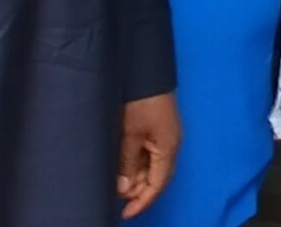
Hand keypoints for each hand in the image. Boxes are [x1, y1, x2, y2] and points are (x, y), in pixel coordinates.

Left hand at [118, 93, 179, 219]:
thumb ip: (127, 162)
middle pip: (153, 177)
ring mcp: (162, 136)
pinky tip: (119, 166)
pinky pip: (145, 153)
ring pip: (148, 166)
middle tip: (112, 196)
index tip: (125, 214)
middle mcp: (168, 145)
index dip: (142, 202)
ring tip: (112, 183)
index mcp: (168, 149)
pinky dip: (132, 163)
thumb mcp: (130, 133)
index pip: (157, 185)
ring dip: (132, 177)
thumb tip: (123, 189)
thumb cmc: (141, 99)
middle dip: (135, 190)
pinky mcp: (154, 128)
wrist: (144, 68)